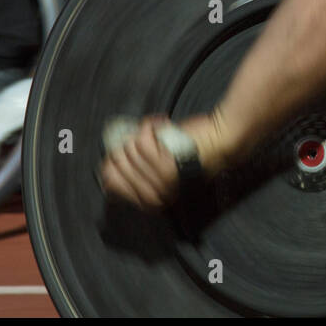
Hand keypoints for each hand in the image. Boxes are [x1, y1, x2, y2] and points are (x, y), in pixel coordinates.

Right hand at [99, 112, 230, 210]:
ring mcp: (158, 183)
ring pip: (129, 148)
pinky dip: (151, 125)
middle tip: (151, 138)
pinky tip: (163, 124)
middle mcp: (153, 197)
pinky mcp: (165, 167)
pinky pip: (141, 138)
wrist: (221, 140)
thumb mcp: (159, 167)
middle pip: (116, 161)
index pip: (109, 180)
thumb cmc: (190, 149)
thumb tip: (105, 168)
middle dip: (130, 143)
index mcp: (149, 200)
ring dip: (144, 133)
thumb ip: (135, 171)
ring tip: (161, 132)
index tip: (130, 148)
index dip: (114, 158)